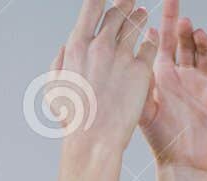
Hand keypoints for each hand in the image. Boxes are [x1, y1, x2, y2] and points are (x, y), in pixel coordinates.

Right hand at [49, 0, 158, 153]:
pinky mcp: (141, 70)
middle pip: (117, 11)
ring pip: (136, 23)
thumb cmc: (73, 119)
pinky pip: (150, 45)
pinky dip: (151, 39)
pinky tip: (151, 38)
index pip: (92, 6)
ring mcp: (122, 56)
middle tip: (128, 2)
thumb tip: (67, 46)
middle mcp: (100, 45)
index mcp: (77, 46)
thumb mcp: (55, 86)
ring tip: (140, 15)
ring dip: (138, 17)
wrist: (94, 141)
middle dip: (124, 3)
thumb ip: (60, 61)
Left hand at [139, 0, 206, 170]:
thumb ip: (138, 83)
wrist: (181, 163)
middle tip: (182, 16)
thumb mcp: (143, 108)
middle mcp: (183, 76)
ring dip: (202, 41)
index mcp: (164, 75)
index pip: (165, 40)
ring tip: (197, 32)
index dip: (167, 22)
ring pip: (205, 54)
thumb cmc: (159, 138)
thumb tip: (129, 54)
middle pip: (186, 42)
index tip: (166, 3)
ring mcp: (202, 85)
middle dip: (184, 27)